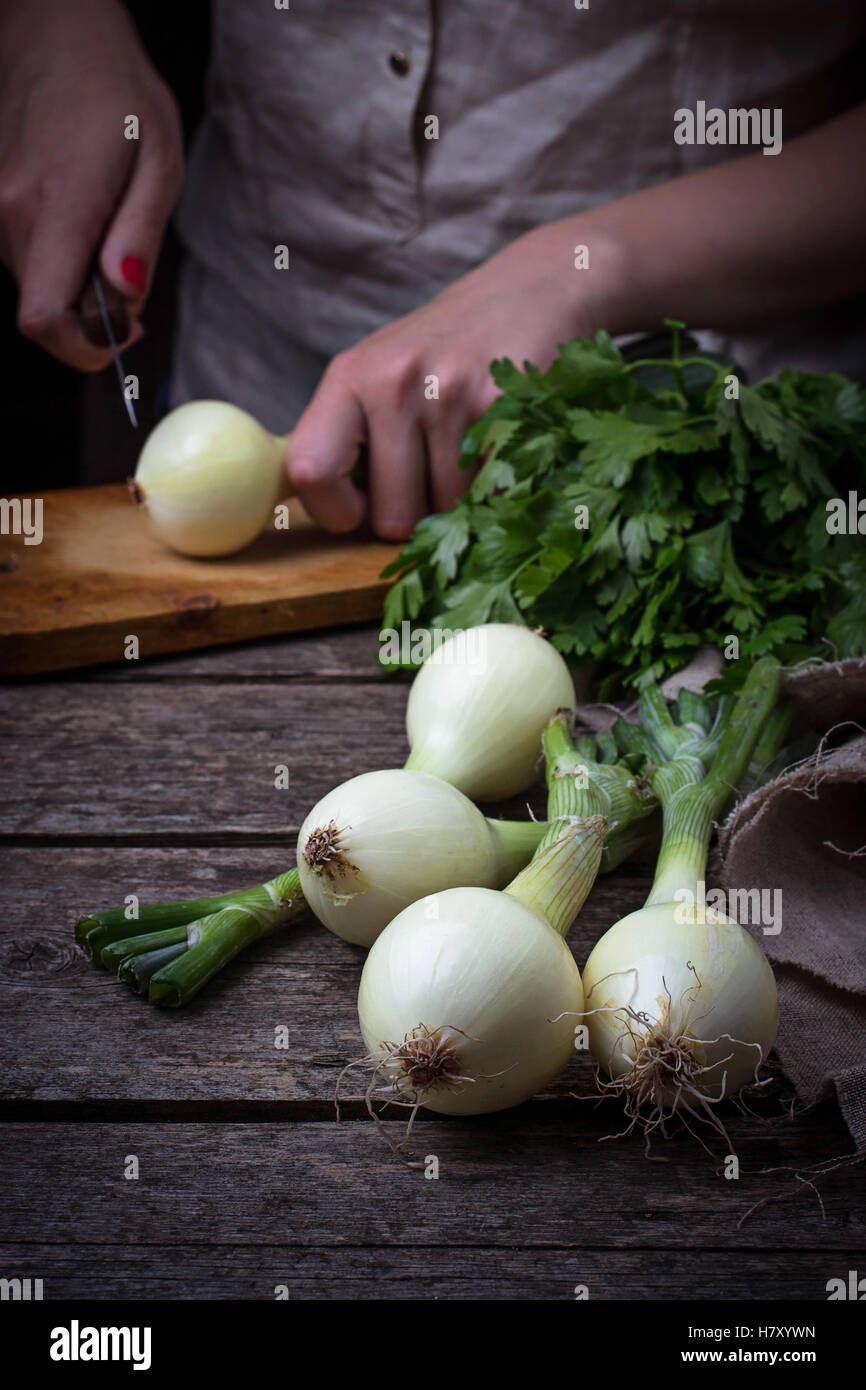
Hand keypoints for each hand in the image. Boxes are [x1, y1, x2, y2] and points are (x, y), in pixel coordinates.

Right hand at [0, 0, 183, 368]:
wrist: (55, 28)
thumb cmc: (120, 90)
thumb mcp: (160, 160)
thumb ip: (141, 233)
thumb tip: (128, 296)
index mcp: (58, 207)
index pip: (43, 318)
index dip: (80, 349)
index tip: (120, 335)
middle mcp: (10, 211)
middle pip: (45, 307)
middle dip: (91, 310)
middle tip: (128, 266)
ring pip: (36, 280)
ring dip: (77, 275)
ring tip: (107, 217)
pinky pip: (25, 252)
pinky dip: (58, 250)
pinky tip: (82, 205)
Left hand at [286, 222, 619, 538]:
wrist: (531, 293)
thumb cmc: (444, 355)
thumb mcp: (378, 378)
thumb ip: (347, 441)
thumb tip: (335, 516)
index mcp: (349, 377)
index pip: (310, 471)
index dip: (336, 510)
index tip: (361, 504)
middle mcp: (394, 382)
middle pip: (391, 517)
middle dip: (415, 516)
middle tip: (432, 474)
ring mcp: (452, 396)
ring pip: (446, 514)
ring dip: (461, 504)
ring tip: (470, 454)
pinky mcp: (507, 410)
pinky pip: (490, 499)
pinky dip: (497, 494)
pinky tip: (498, 456)